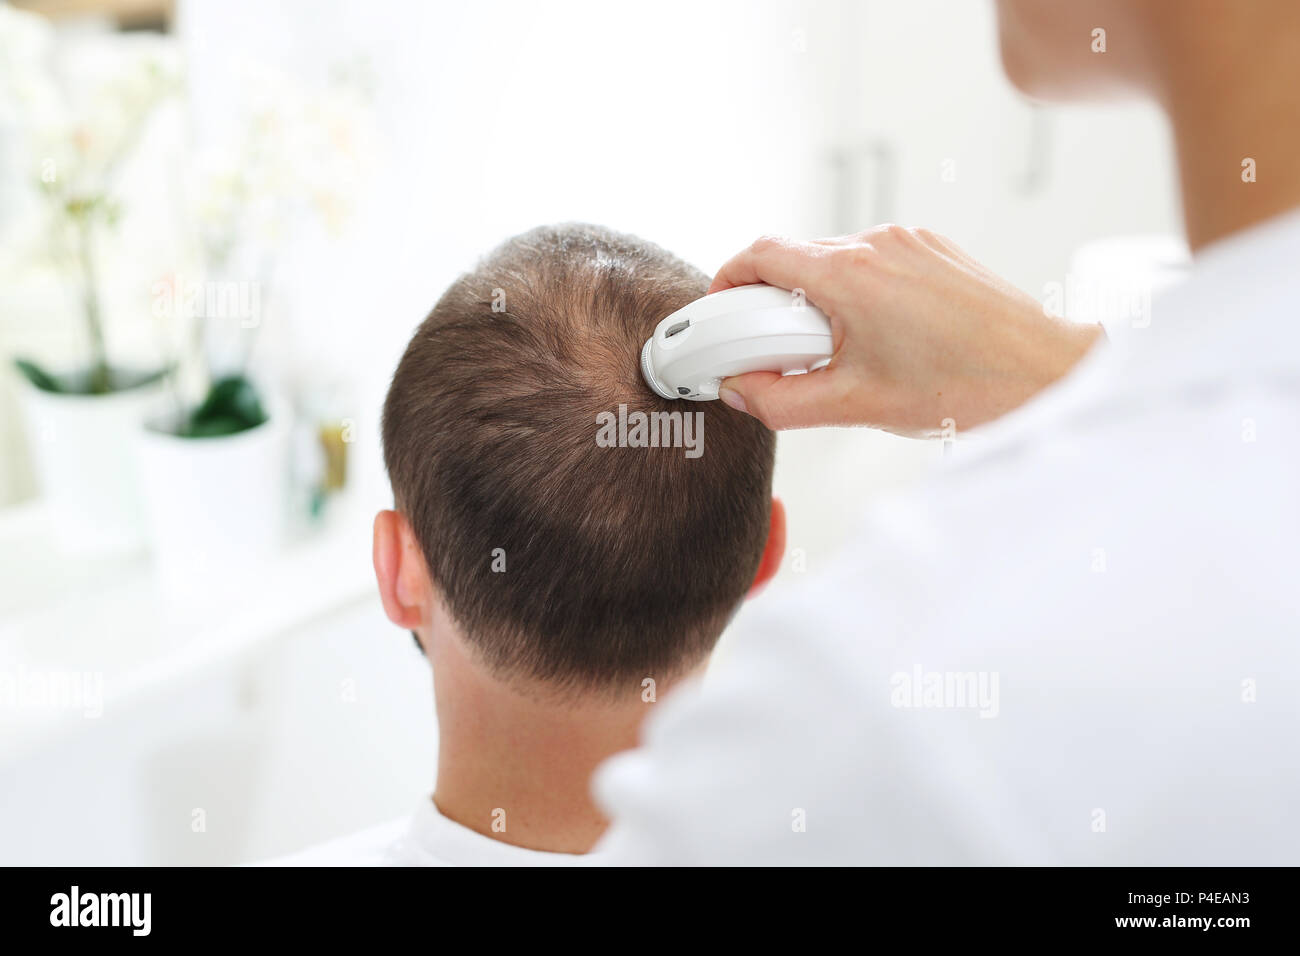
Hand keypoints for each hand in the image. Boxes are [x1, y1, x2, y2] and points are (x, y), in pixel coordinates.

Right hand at [709, 226, 1102, 435]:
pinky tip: (875, 340)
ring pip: (833, 260)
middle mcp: (879, 243)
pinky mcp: (934, 249)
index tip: (721, 315)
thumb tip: (740, 391)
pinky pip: (872, 261)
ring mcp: (910, 241)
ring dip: (815, 300)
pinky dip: (854, 294)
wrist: (1045, 376)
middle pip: (794, 256)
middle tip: (777, 353)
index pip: (760, 254)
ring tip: (835, 353)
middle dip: (772, 303)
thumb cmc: (966, 388)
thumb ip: (779, 402)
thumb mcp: (854, 406)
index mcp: (851, 274)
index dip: (727, 282)